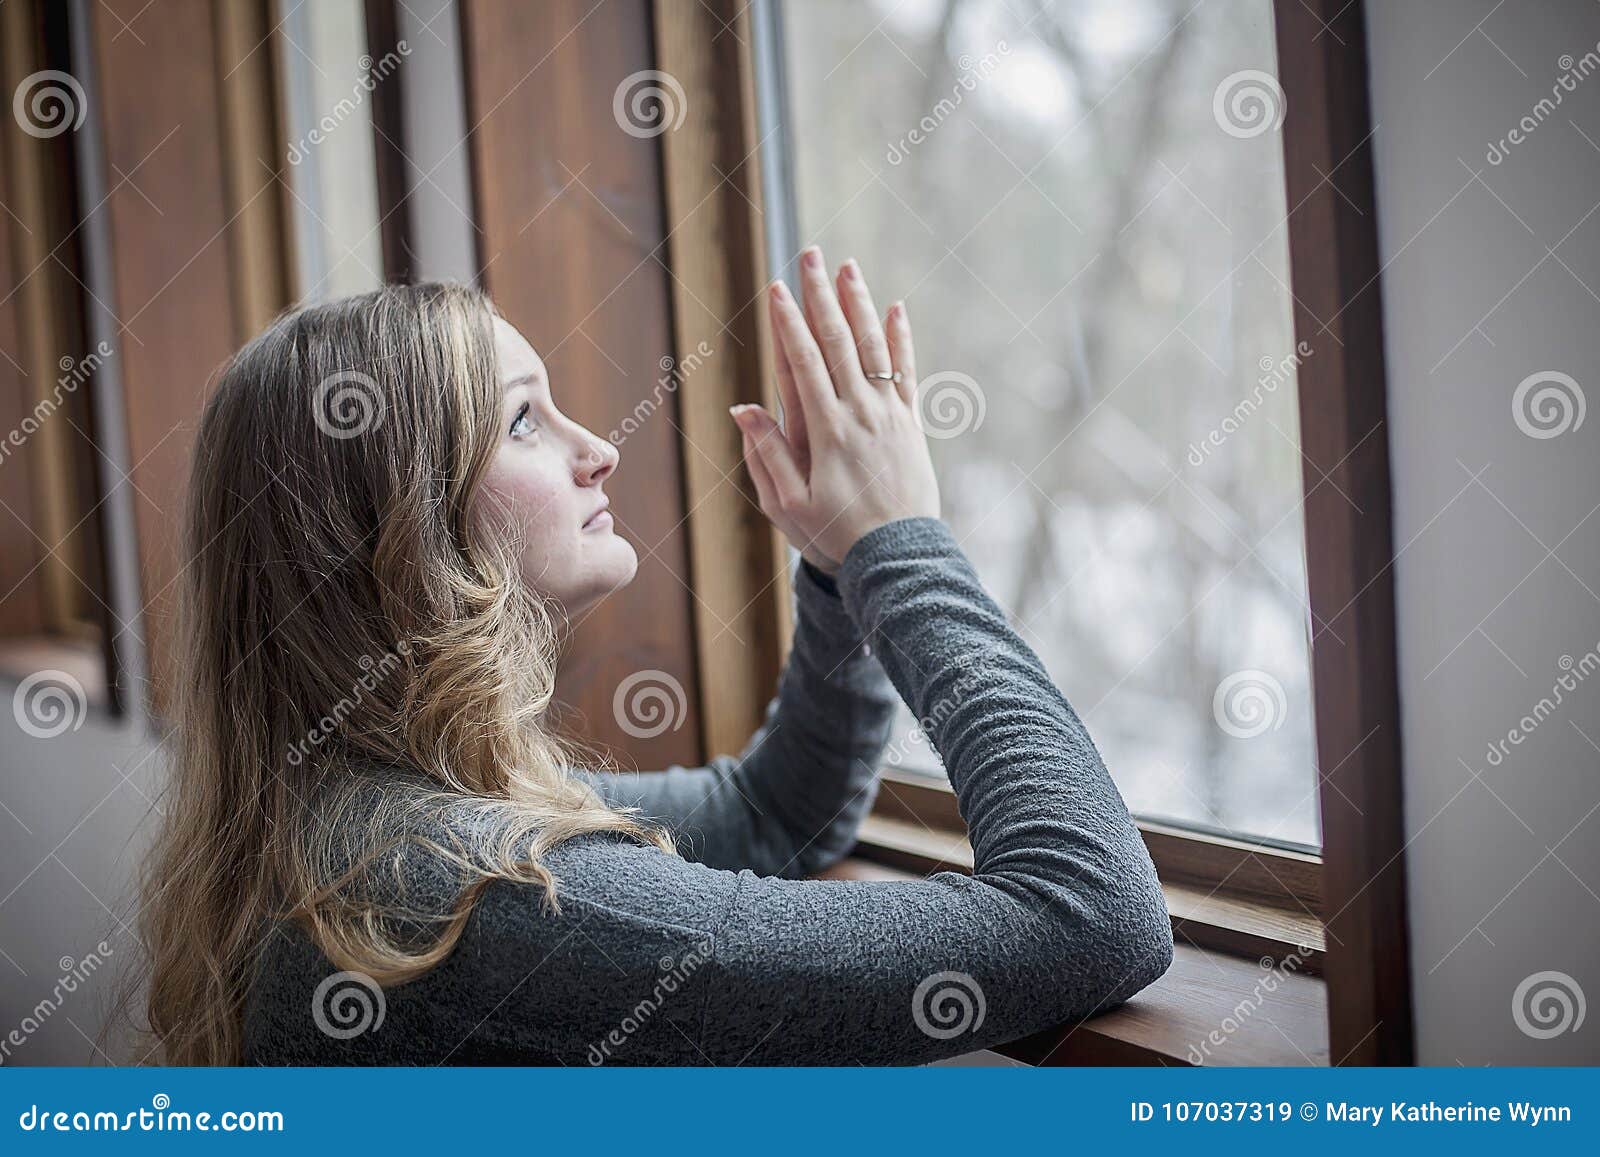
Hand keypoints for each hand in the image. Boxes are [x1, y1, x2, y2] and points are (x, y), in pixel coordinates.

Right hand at [732, 246, 940, 576]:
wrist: (898, 558)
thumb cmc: (836, 535)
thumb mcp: (789, 505)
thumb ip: (768, 455)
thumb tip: (743, 409)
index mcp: (828, 432)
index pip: (805, 364)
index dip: (790, 324)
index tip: (779, 289)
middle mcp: (861, 415)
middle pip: (840, 343)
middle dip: (822, 297)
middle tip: (812, 257)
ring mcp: (890, 417)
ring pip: (874, 349)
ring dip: (859, 305)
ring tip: (848, 268)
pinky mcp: (911, 425)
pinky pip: (905, 372)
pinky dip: (900, 339)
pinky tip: (895, 309)